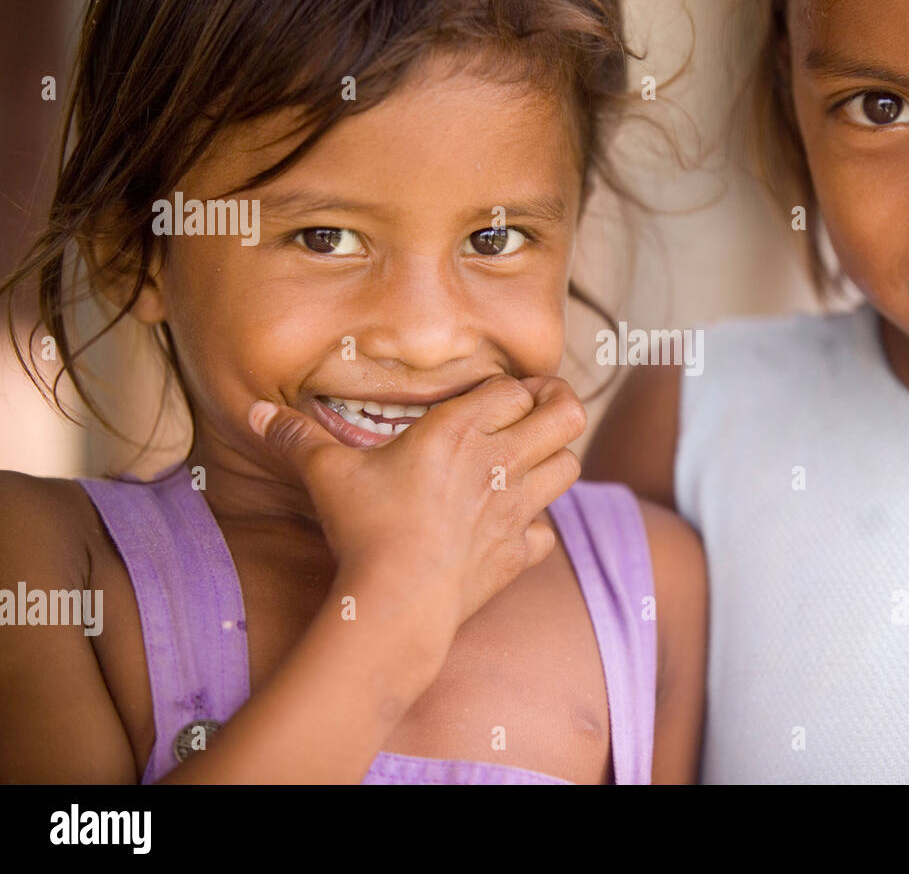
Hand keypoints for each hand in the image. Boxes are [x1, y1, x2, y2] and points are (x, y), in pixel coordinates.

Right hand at [246, 375, 585, 660]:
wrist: (396, 603)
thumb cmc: (364, 529)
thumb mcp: (326, 474)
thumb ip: (298, 438)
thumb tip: (259, 412)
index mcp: (461, 430)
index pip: (516, 387)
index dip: (514, 387)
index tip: (501, 395)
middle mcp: (499, 463)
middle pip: (566, 415)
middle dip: (559, 407)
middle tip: (539, 412)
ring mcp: (516, 509)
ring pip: (570, 467)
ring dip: (555, 460)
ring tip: (530, 462)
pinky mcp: (519, 553)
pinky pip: (548, 533)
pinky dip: (536, 528)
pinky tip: (510, 528)